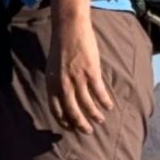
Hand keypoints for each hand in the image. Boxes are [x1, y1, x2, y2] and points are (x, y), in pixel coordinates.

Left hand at [49, 15, 113, 134]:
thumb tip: (64, 99)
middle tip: (88, 131)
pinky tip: (108, 106)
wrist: (69, 28)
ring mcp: (77, 79)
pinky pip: (99, 93)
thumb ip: (57, 83)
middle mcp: (63, 85)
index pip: (57, 111)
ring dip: (95, 115)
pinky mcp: (91, 72)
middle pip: (72, 112)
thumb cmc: (61, 47)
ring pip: (87, 106)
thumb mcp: (53, 68)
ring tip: (100, 120)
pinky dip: (104, 102)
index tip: (72, 128)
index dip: (65, 122)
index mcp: (52, 84)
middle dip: (81, 125)